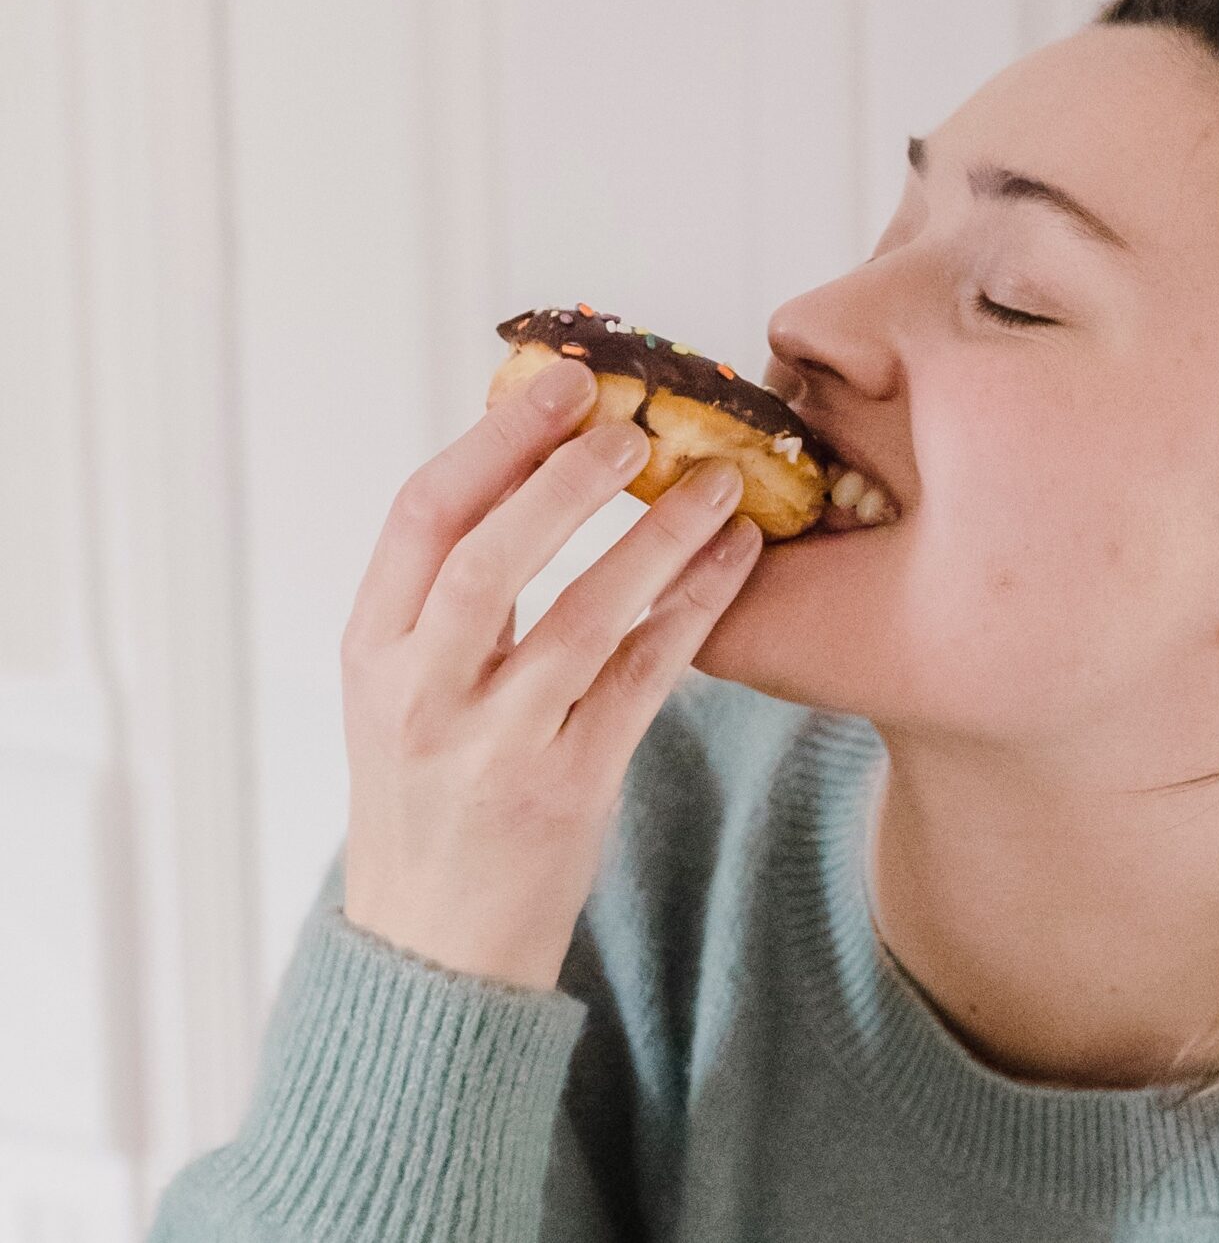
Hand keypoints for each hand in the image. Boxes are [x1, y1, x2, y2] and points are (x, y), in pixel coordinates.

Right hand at [337, 357, 761, 990]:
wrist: (434, 945)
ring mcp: (494, 749)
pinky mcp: (568, 790)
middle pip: (489, 558)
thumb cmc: (429, 797)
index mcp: (372, 652)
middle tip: (636, 422)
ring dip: (657, 539)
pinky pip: (643, 682)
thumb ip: (448, 596)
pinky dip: (692, 612)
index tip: (560, 384)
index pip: (421, 518)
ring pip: (583, 619)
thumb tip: (530, 463)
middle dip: (564, 478)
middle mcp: (421, 697)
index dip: (494, 440)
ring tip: (719, 482)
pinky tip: (735, 562)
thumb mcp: (401, 691)